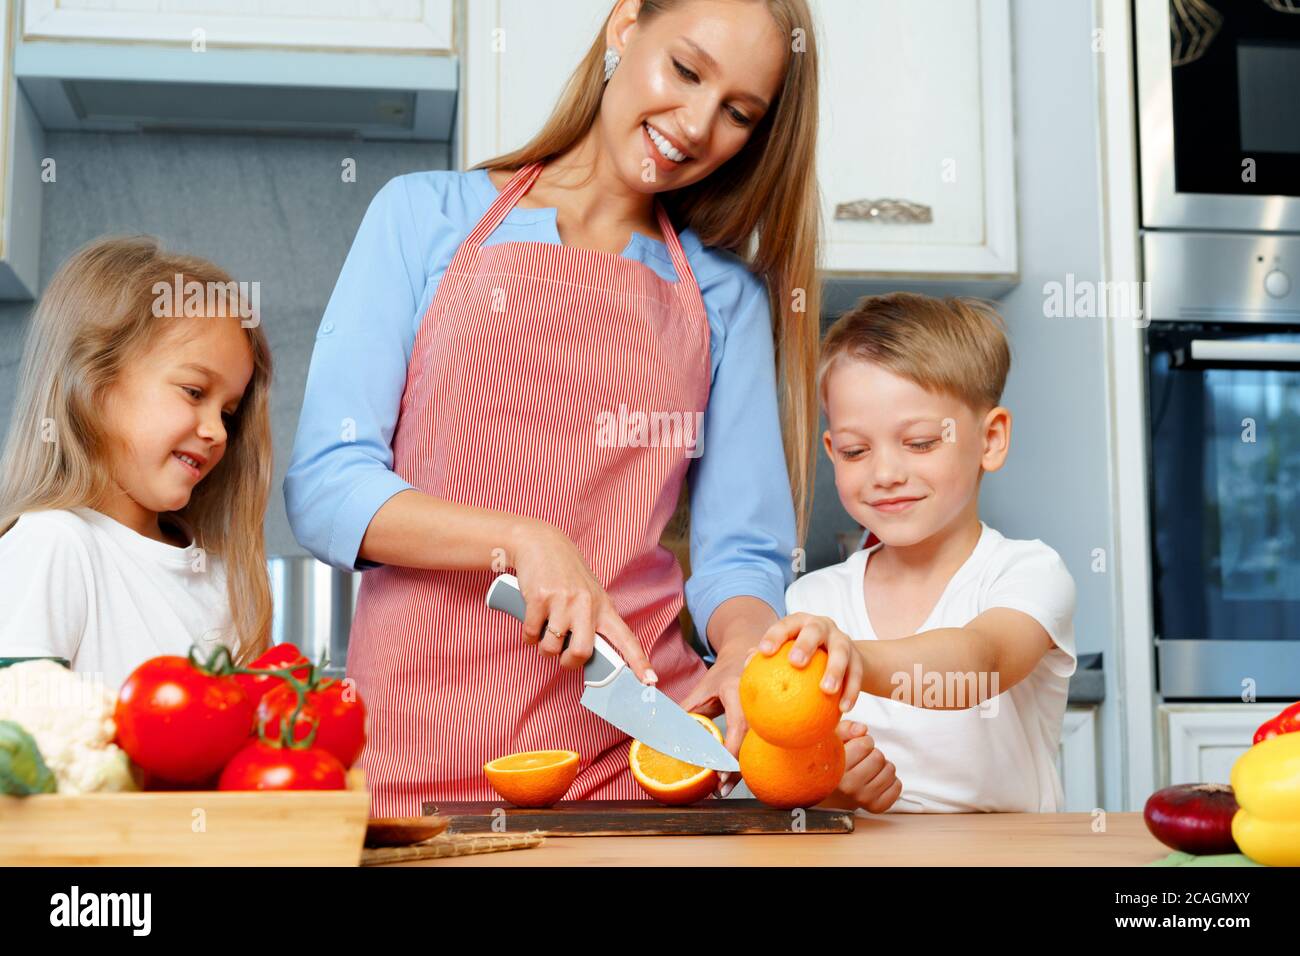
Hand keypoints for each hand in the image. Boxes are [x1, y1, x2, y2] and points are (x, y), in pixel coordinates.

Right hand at [508, 519, 655, 682]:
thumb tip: (585, 655)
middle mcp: (586, 604)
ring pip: (552, 647)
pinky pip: (532, 634)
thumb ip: (591, 620)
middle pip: (582, 652)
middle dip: (569, 662)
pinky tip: (532, 622)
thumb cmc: (566, 573)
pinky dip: (529, 635)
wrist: (541, 542)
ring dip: (544, 648)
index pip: (626, 638)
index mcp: (603, 606)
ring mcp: (562, 601)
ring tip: (544, 632)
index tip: (650, 680)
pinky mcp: (539, 598)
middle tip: (563, 656)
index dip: (638, 661)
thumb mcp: (589, 593)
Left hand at [678, 639, 750, 796]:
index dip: (730, 749)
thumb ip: (687, 712)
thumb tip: (665, 735)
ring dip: (741, 770)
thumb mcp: (702, 691)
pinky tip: (732, 777)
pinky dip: (745, 763)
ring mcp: (765, 712)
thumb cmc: (721, 676)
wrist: (745, 660)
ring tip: (722, 789)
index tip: (718, 770)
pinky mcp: (767, 722)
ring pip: (757, 748)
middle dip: (736, 768)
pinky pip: (758, 747)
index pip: (738, 724)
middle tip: (719, 786)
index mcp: (737, 690)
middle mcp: (756, 702)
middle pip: (751, 742)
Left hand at [753, 612, 863, 712]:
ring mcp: (842, 640)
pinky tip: (844, 709)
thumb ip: (766, 660)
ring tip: (826, 690)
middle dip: (805, 644)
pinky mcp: (859, 657)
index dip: (774, 636)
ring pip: (841, 652)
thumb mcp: (785, 653)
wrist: (841, 656)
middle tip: (796, 663)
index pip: (785, 625)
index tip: (764, 652)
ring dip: (835, 670)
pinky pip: (857, 674)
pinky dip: (852, 691)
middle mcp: (822, 626)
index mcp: (800, 623)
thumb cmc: (802, 656)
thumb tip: (745, 669)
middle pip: (814, 630)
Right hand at [833, 719, 901, 812]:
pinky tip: (877, 779)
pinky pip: (897, 786)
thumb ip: (846, 728)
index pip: (865, 745)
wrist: (830, 796)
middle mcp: (849, 786)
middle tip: (863, 758)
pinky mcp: (876, 807)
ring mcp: (863, 798)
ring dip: (883, 766)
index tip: (856, 746)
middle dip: (874, 753)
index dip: (863, 741)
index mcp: (835, 769)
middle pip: (878, 757)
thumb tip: (862, 729)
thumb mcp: (833, 741)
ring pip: (890, 770)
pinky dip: (891, 780)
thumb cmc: (834, 764)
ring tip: (870, 769)